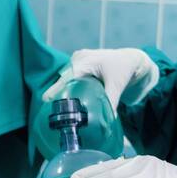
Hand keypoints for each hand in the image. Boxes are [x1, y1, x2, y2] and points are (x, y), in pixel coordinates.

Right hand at [42, 48, 159, 108]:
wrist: (131, 59)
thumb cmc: (124, 69)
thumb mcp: (117, 86)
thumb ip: (111, 102)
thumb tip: (108, 120)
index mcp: (87, 60)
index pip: (68, 76)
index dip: (56, 88)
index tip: (46, 99)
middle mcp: (79, 58)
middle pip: (65, 77)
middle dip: (58, 91)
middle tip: (51, 108)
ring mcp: (78, 59)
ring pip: (66, 77)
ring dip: (63, 89)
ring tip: (56, 105)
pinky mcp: (79, 64)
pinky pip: (70, 76)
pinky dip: (68, 86)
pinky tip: (67, 98)